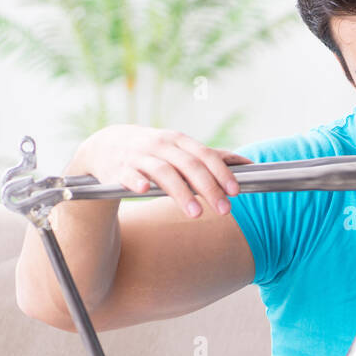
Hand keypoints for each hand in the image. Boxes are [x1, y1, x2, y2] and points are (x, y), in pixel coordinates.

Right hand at [74, 124, 252, 217]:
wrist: (107, 146)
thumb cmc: (154, 150)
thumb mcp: (181, 149)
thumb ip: (212, 157)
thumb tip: (248, 164)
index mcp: (178, 141)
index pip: (204, 155)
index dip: (221, 172)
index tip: (235, 191)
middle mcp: (160, 146)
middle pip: (189, 166)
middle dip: (208, 188)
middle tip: (224, 210)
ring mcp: (140, 156)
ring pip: (163, 172)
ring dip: (181, 192)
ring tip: (196, 214)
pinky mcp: (119, 169)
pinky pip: (129, 174)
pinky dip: (137, 181)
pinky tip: (145, 190)